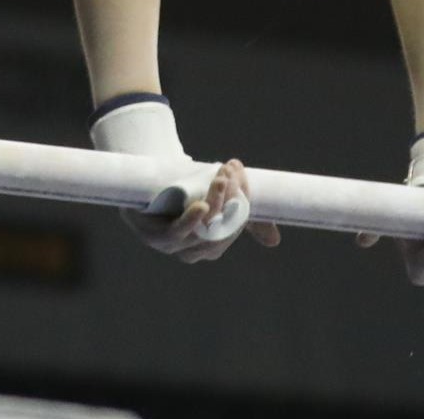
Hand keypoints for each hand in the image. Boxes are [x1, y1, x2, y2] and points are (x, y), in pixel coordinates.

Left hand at [127, 158, 280, 262]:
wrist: (149, 177)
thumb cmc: (188, 193)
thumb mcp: (220, 202)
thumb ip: (246, 218)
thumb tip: (274, 242)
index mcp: (209, 248)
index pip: (232, 230)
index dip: (241, 205)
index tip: (242, 177)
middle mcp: (190, 252)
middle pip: (218, 231)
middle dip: (229, 199)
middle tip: (231, 171)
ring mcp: (169, 245)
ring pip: (201, 229)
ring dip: (215, 201)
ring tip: (220, 177)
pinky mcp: (150, 233)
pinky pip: (174, 233)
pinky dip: (190, 221)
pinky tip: (201, 207)